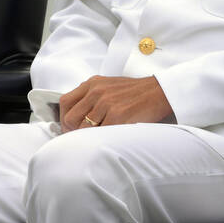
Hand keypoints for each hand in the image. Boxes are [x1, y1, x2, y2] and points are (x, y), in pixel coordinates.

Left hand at [58, 76, 174, 132]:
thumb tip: (76, 117)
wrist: (158, 92)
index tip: (69, 128)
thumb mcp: (108, 86)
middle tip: (81, 138)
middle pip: (70, 118)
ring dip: (89, 137)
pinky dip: (102, 139)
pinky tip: (108, 138)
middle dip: (73, 131)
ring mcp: (106, 103)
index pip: (65, 103)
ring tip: (98, 138)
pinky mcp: (117, 115)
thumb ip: (91, 97)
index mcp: (92, 83)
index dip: (64, 119)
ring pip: (83, 129)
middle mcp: (96, 91)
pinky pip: (100, 134)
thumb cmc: (134, 92)